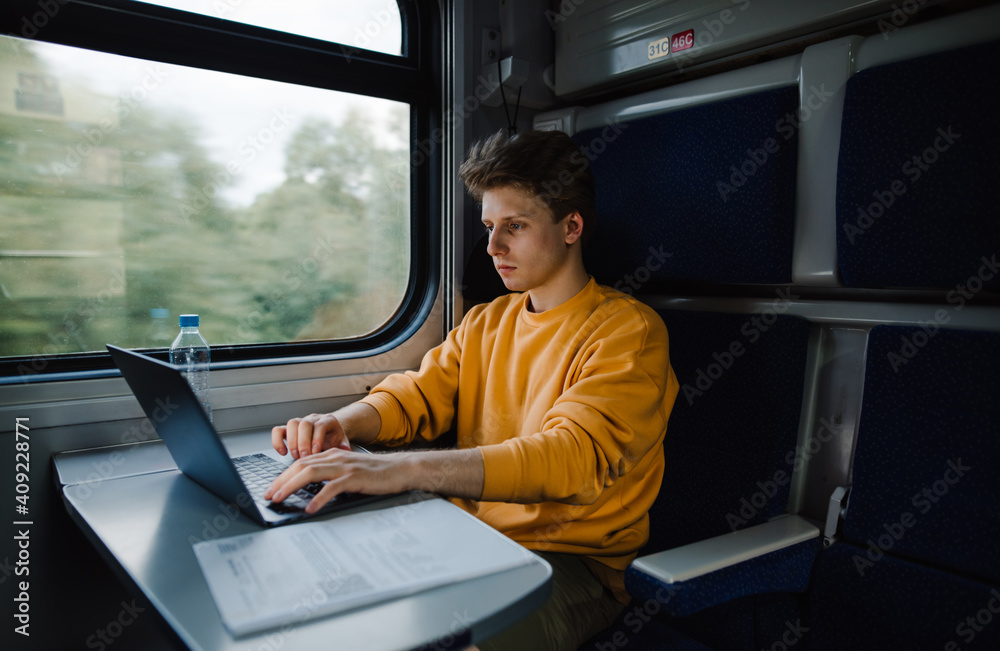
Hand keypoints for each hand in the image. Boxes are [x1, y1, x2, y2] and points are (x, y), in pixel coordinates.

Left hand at [263, 449, 413, 512]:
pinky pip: (332, 487)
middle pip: (300, 466)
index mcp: (332, 455)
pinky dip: (319, 498)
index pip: (301, 463)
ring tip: (280, 498)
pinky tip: (311, 508)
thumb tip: (310, 491)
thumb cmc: (376, 473)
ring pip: (311, 473)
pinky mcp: (355, 477)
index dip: (283, 476)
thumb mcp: (349, 471)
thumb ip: (331, 476)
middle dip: (281, 481)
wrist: (401, 469)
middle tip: (269, 495)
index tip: (272, 488)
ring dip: (292, 486)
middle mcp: (335, 458)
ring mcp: (345, 467)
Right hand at [271, 413, 350, 459]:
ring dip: (292, 442)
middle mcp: (313, 419)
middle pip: (304, 424)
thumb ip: (344, 446)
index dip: (317, 439)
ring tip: (296, 456)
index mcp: (327, 421)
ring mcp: (299, 422)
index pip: (320, 426)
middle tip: (304, 457)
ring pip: (292, 423)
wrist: (329, 430)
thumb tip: (345, 450)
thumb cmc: (334, 438)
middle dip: (303, 442)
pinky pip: (278, 430)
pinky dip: (277, 441)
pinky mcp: (288, 429)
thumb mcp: (342, 441)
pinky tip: (283, 452)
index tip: (315, 453)